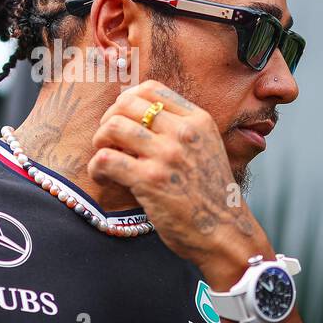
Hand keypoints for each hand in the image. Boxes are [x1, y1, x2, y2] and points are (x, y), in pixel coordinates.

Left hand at [87, 80, 269, 279]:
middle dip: (108, 119)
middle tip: (107, 140)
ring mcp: (166, 155)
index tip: (121, 119)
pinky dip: (96, 168)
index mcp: (197, 121)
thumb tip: (139, 117)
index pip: (151, 89)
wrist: (226, 233)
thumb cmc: (211, 196)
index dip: (126, 100)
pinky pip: (105, 159)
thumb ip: (180, 131)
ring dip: (100, 142)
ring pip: (113, 127)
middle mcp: (183, 132)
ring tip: (105, 158)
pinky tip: (104, 179)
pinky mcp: (150, 180)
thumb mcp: (206, 149)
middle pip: (126, 104)